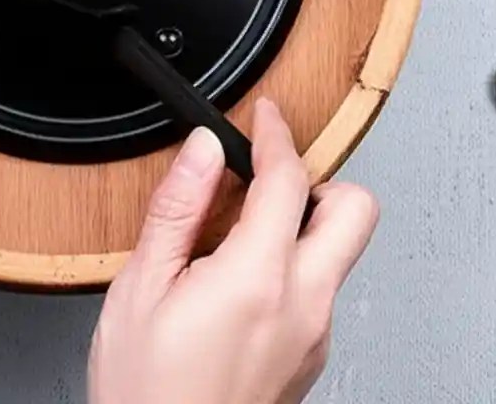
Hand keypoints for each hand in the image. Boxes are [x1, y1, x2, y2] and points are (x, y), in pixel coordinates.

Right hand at [88, 99, 378, 403]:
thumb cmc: (148, 393)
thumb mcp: (140, 289)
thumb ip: (178, 209)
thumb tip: (203, 152)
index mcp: (257, 279)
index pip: (289, 179)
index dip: (276, 134)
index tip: (265, 118)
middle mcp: (304, 304)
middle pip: (355, 210)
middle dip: (319, 181)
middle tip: (270, 179)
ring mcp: (315, 334)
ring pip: (340, 252)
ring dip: (303, 227)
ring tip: (240, 237)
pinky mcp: (312, 356)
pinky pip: (321, 290)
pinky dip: (294, 268)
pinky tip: (242, 282)